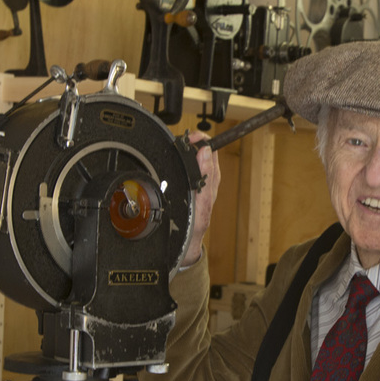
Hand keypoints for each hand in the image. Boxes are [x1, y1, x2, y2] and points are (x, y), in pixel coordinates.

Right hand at [182, 133, 219, 267]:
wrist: (184, 243)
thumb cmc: (194, 226)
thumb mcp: (202, 204)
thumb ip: (206, 180)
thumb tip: (205, 152)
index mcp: (211, 179)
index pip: (210, 149)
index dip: (200, 138)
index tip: (189, 137)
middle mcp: (204, 178)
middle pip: (199, 149)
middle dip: (189, 140)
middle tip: (177, 140)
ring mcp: (194, 180)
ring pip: (190, 156)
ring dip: (181, 149)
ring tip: (171, 147)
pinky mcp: (184, 184)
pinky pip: (181, 167)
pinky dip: (174, 160)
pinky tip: (168, 160)